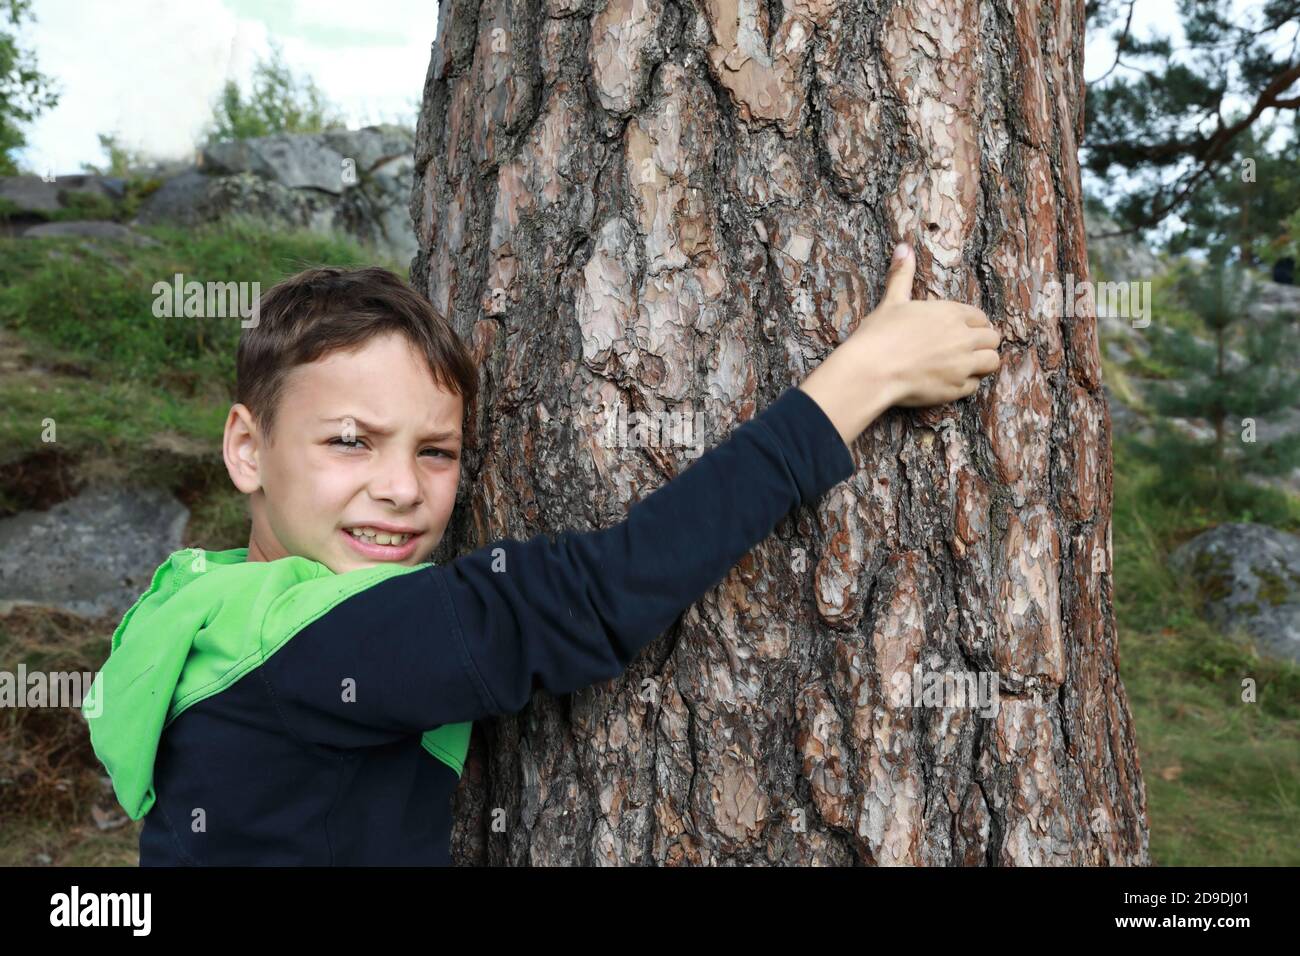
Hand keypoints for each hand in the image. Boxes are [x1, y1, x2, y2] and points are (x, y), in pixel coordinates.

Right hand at [798, 242, 1001, 446]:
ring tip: (966, 366)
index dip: (974, 325)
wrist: (871, 370)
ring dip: (982, 363)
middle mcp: (963, 337)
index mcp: (950, 313)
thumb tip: (903, 247)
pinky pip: (975, 386)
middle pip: (993, 339)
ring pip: (992, 362)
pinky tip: (952, 382)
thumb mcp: (891, 302)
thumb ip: (902, 275)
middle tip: (968, 349)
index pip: (980, 317)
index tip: (965, 331)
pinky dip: (966, 384)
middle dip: (983, 343)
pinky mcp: (956, 389)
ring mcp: (963, 364)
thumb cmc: (879, 335)